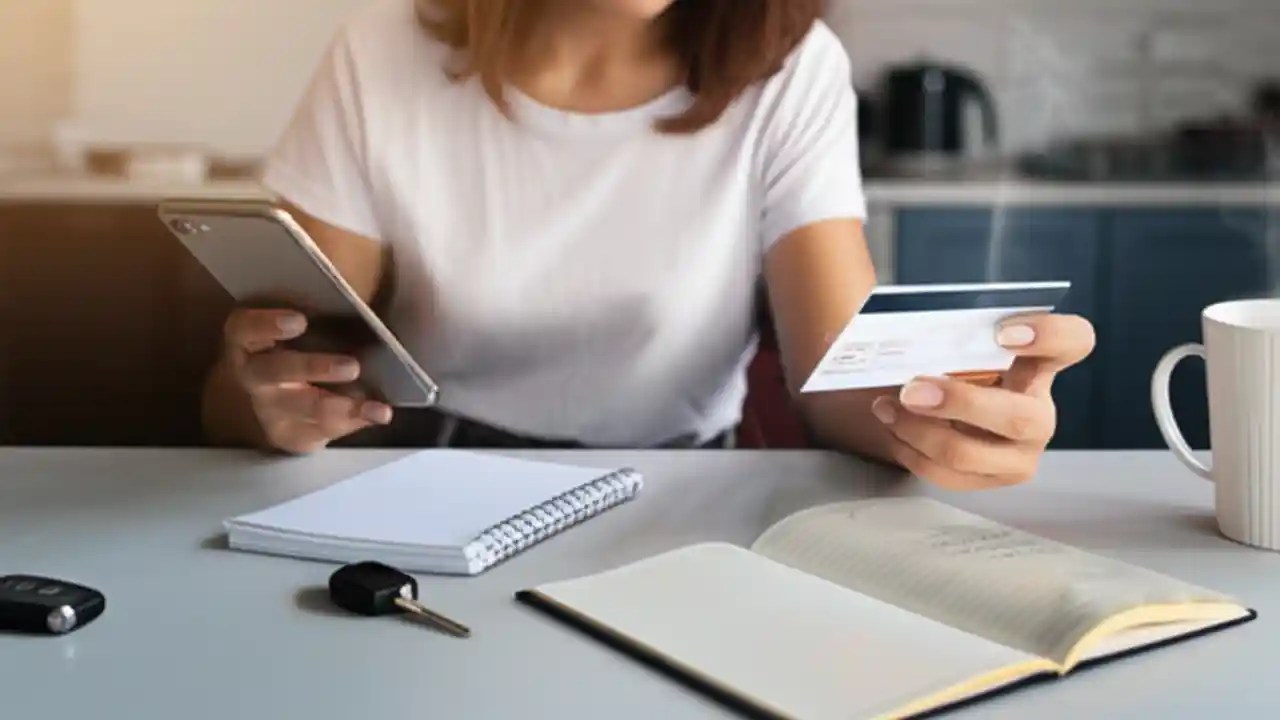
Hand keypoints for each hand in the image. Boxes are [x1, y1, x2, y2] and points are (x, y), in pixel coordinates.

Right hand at [223, 308, 392, 453]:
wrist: (276, 397)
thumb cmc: (294, 343)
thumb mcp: (297, 326)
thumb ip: (321, 314)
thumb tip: (375, 296)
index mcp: (247, 339)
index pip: (245, 329)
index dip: (266, 325)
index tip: (299, 320)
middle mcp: (253, 375)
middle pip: (273, 372)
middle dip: (312, 368)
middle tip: (352, 367)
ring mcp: (270, 410)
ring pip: (302, 409)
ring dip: (342, 406)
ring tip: (376, 407)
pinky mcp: (292, 434)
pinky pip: (323, 430)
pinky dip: (356, 420)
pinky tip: (380, 414)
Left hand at [871, 313, 1095, 490]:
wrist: (932, 408)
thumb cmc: (946, 366)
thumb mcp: (950, 345)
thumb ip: (938, 334)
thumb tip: (880, 329)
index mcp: (1039, 365)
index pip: (1074, 342)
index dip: (1050, 336)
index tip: (1002, 332)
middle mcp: (1038, 412)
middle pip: (1018, 418)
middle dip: (959, 404)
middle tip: (911, 389)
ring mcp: (1020, 453)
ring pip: (971, 454)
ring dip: (918, 431)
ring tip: (885, 409)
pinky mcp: (991, 480)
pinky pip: (947, 475)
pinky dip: (911, 452)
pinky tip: (894, 431)